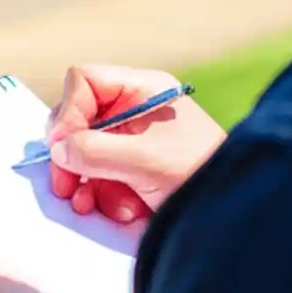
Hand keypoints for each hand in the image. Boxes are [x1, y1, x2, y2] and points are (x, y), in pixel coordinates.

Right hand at [47, 65, 226, 222]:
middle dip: (71, 156)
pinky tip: (121, 211)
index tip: (65, 148)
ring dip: (86, 182)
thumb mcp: (143, 160)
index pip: (84, 82)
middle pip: (78, 119)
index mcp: (142, 90)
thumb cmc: (198, 173)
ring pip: (84, 152)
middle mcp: (134, 109)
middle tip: (66, 187)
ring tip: (94, 204)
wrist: (233, 211)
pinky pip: (100, 175)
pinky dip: (103, 195)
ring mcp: (133, 140)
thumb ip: (95, 151)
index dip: (68, 113)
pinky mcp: (133, 169)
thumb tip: (58, 149)